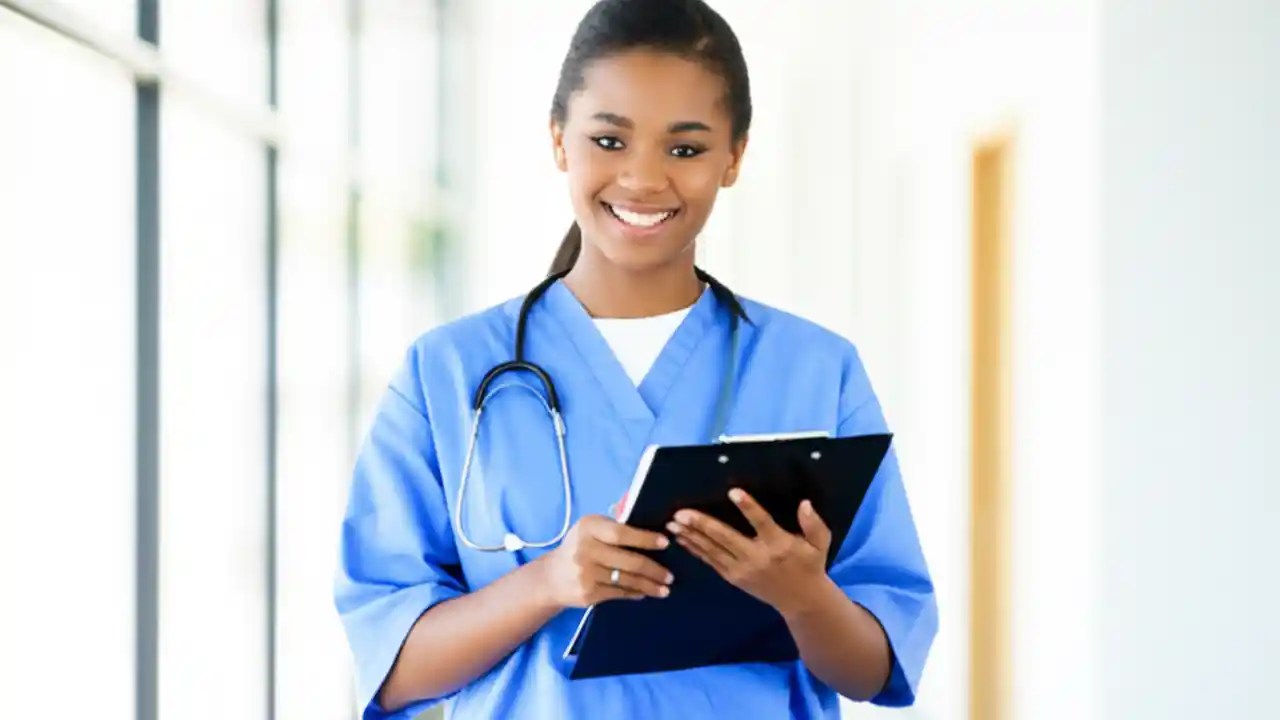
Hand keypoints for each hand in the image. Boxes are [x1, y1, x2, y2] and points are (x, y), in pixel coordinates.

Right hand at [537, 514, 673, 608]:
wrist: (550, 578)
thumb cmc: (578, 547)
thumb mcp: (590, 529)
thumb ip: (614, 522)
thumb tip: (639, 506)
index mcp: (588, 528)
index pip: (621, 533)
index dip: (645, 539)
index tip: (665, 543)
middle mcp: (585, 549)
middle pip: (628, 561)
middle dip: (654, 569)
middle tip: (670, 575)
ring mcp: (585, 574)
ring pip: (626, 580)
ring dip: (649, 585)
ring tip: (664, 588)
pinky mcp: (587, 593)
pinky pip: (618, 593)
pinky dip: (634, 593)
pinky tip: (644, 592)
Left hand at [668, 489, 831, 615]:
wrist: (801, 601)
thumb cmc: (809, 565)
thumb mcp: (820, 544)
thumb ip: (814, 523)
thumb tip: (804, 503)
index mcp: (779, 545)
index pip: (761, 523)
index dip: (748, 507)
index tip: (733, 492)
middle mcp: (757, 557)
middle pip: (726, 538)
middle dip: (703, 525)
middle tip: (682, 513)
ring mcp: (742, 570)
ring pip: (713, 550)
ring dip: (692, 536)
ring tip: (673, 523)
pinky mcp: (733, 578)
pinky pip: (711, 562)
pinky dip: (695, 550)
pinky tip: (681, 539)